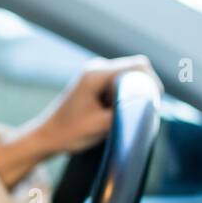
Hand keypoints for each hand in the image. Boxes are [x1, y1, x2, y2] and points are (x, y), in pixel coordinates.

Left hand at [0, 55, 162, 188]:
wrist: (46, 136)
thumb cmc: (69, 133)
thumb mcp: (101, 126)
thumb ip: (125, 113)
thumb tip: (148, 106)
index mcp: (96, 74)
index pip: (137, 65)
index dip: (152, 81)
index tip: (155, 102)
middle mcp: (96, 68)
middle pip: (135, 68)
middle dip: (144, 88)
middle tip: (145, 111)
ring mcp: (95, 74)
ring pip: (129, 76)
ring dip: (134, 93)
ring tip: (129, 114)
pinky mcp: (96, 83)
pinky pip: (120, 83)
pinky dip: (125, 96)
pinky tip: (119, 112)